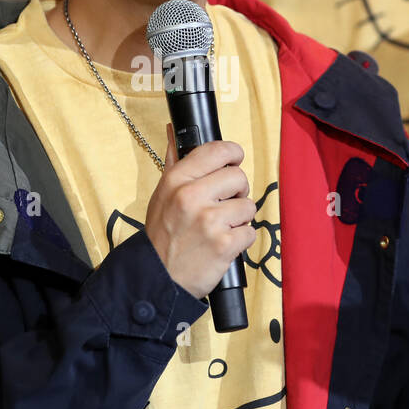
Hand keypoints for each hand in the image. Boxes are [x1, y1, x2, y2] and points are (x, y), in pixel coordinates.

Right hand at [143, 122, 256, 300]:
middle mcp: (191, 196)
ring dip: (240, 219)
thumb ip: (173, 162)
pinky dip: (241, 241)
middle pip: (238, 177)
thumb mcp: (161, 194)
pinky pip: (250, 232)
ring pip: (248, 206)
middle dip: (237, 192)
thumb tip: (174, 130)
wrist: (157, 278)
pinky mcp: (224, 245)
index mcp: (177, 180)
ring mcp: (209, 221)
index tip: (234, 160)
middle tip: (224, 205)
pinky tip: (224, 245)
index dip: (232, 154)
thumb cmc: (161, 235)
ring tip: (221, 228)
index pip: (217, 151)